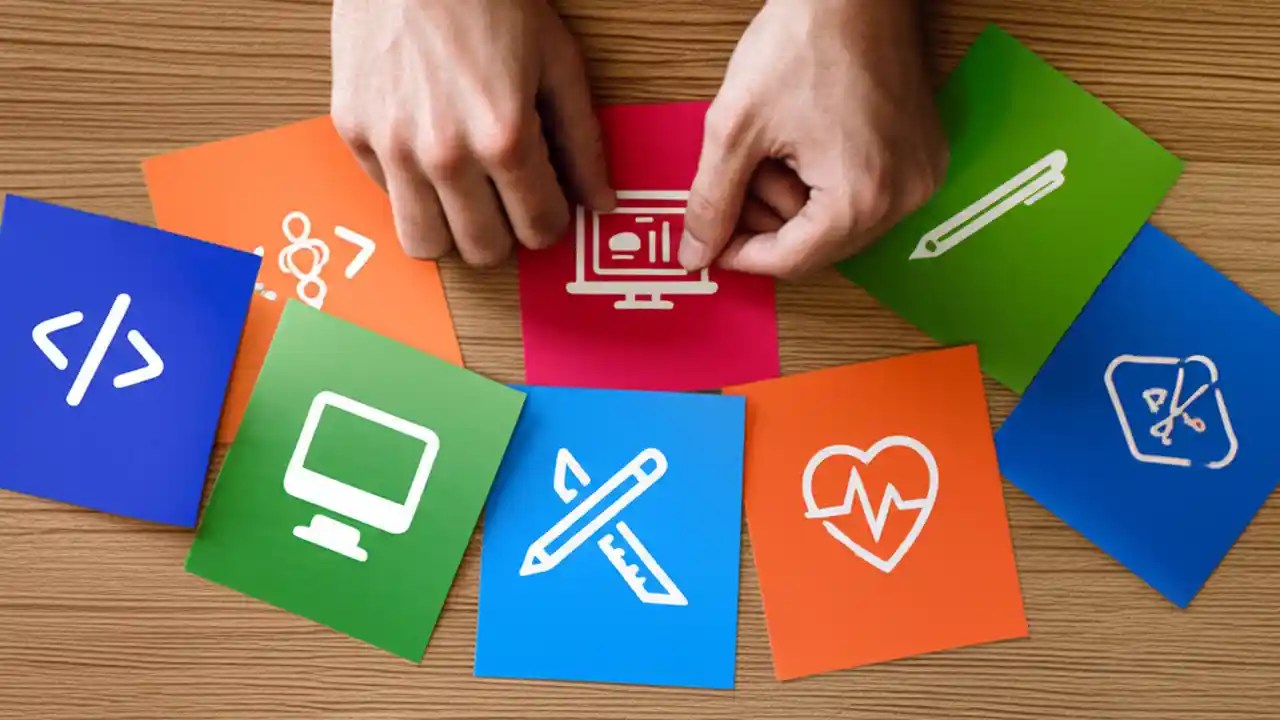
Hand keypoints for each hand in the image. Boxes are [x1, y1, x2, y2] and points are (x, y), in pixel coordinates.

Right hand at [330, 0, 614, 266]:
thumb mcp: (557, 61)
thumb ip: (581, 141)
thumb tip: (601, 202)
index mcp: (504, 137)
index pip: (539, 228)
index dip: (552, 221)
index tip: (547, 204)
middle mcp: (445, 153)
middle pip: (483, 250)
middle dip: (505, 234)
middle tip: (507, 203)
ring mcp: (393, 146)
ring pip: (425, 244)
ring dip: (452, 230)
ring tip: (465, 197)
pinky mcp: (353, 131)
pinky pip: (387, 196)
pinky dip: (410, 187)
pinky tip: (426, 149)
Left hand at [681, 0, 947, 277]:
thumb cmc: (804, 42)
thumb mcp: (736, 127)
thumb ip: (712, 200)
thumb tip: (695, 252)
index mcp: (859, 200)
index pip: (789, 261)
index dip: (739, 254)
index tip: (710, 239)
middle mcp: (901, 198)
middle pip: (817, 247)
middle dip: (767, 221)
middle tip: (740, 177)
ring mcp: (918, 176)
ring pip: (839, 223)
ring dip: (795, 201)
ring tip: (772, 150)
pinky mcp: (922, 155)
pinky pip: (866, 194)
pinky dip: (827, 183)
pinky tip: (802, 145)